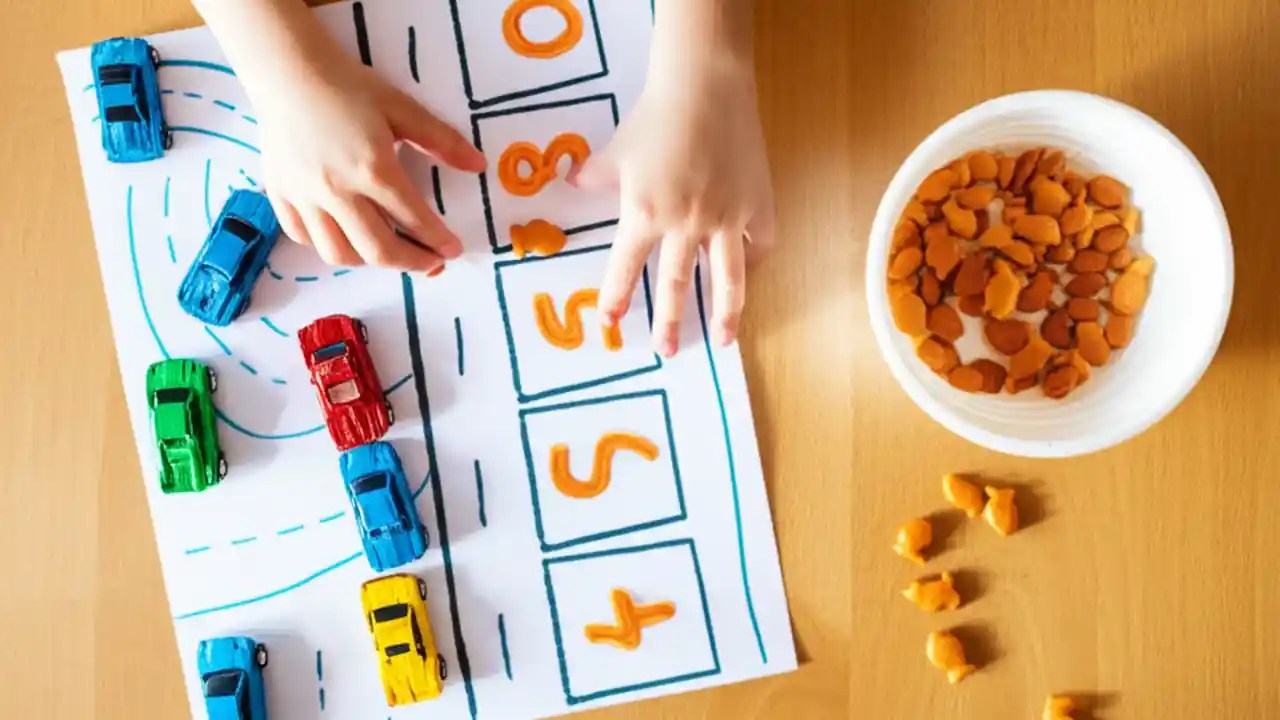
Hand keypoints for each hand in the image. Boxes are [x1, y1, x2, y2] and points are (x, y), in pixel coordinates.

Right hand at [256, 49, 483, 270]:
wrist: (287, 71)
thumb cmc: (347, 87)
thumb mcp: (401, 107)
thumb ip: (441, 139)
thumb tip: (478, 165)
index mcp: (373, 169)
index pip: (414, 219)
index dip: (438, 241)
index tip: (452, 250)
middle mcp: (338, 191)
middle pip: (379, 250)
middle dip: (412, 263)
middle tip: (430, 262)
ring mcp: (305, 197)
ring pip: (337, 254)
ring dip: (369, 260)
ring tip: (387, 249)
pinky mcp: (280, 195)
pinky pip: (302, 238)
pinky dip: (326, 244)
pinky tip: (344, 235)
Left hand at [573, 4, 773, 354]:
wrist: (706, 85)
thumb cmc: (655, 116)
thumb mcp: (615, 151)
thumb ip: (595, 176)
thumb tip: (571, 184)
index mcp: (644, 214)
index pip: (627, 267)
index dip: (618, 297)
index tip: (612, 324)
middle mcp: (685, 224)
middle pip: (677, 286)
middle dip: (670, 323)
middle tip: (667, 351)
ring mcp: (726, 218)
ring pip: (728, 280)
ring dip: (726, 314)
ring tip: (725, 340)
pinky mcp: (758, 205)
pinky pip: (759, 245)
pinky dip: (754, 262)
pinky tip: (750, 275)